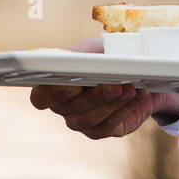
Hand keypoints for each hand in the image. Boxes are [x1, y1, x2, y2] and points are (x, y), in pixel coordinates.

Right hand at [29, 38, 178, 138]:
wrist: (134, 72)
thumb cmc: (105, 57)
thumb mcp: (93, 48)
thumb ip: (83, 53)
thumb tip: (79, 59)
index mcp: (54, 86)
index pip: (41, 97)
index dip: (55, 94)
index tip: (74, 86)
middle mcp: (63, 108)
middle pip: (72, 108)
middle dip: (95, 96)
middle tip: (114, 85)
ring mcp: (80, 122)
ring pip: (90, 118)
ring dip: (113, 102)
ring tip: (130, 88)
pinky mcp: (101, 130)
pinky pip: (109, 124)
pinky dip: (126, 108)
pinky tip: (137, 94)